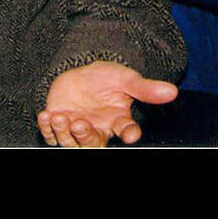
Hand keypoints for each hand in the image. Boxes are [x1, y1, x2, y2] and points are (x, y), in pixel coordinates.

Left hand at [38, 61, 176, 146]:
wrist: (80, 73)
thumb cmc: (106, 78)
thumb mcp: (125, 78)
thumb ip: (145, 88)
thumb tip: (172, 91)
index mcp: (118, 121)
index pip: (126, 131)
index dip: (129, 134)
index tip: (131, 134)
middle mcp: (98, 130)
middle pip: (94, 144)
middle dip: (86, 137)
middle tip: (80, 123)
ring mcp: (77, 131)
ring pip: (71, 143)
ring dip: (64, 132)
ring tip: (59, 116)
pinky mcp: (59, 127)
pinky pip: (52, 136)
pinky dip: (47, 128)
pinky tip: (45, 116)